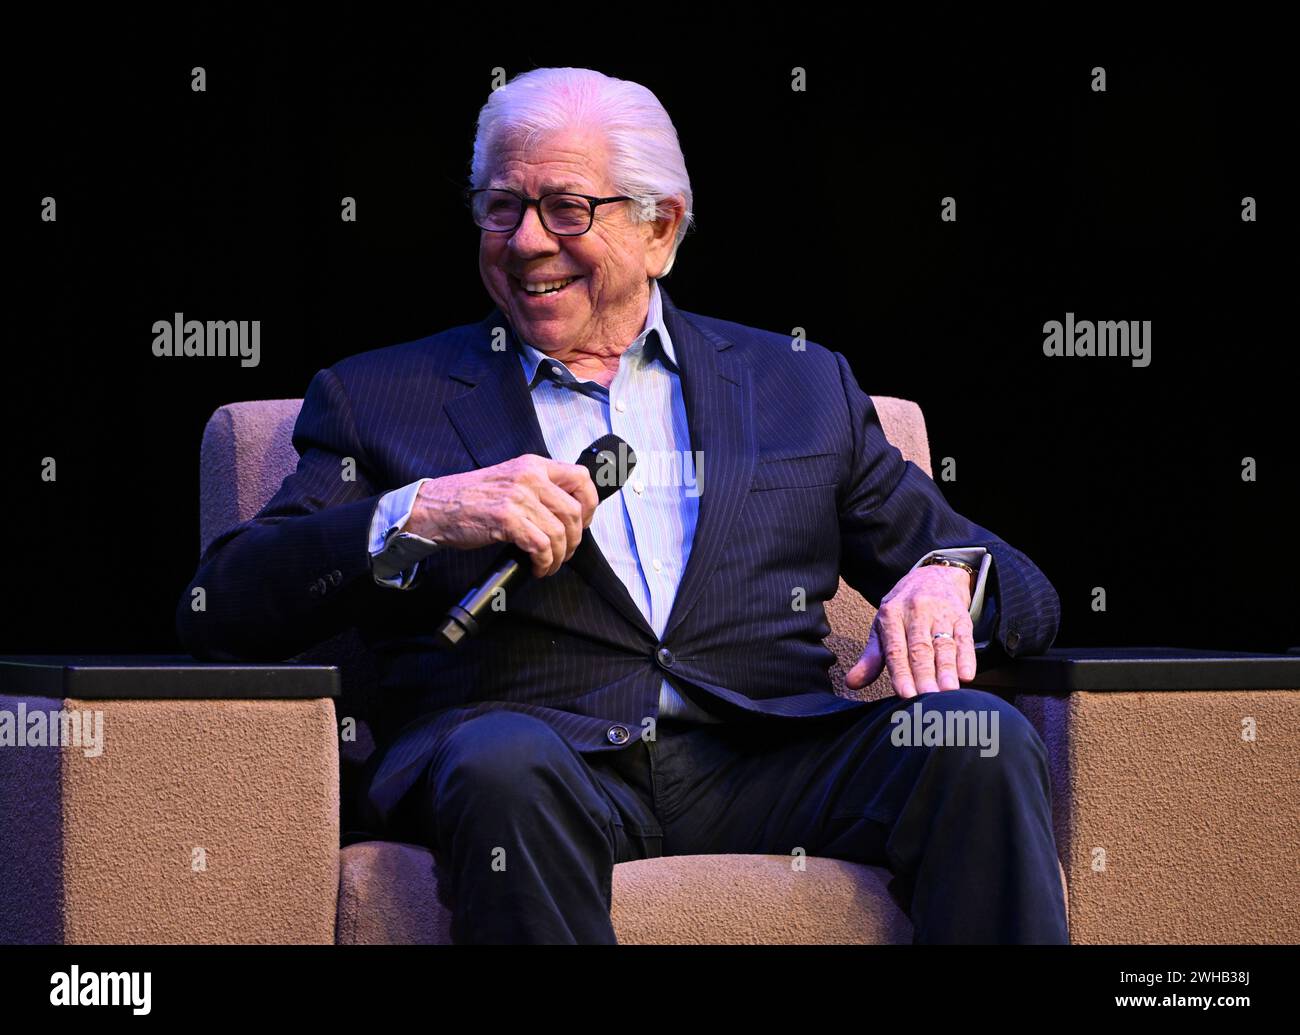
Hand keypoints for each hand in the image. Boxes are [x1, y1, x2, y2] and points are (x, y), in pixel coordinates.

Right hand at [402, 454, 598, 577]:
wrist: (436, 507)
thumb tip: (568, 513)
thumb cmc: (471, 498)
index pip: (581, 477)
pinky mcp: (506, 519)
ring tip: (549, 564)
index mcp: (533, 465)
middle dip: (576, 539)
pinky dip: (544, 562)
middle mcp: (529, 476)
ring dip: (560, 556)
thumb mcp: (510, 480)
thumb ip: (538, 488)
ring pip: (560, 532)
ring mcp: (518, 497)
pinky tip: (537, 567)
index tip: (584, 522)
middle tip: (566, 552)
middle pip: (574, 510)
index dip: (590, 504)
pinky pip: (541, 545)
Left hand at [845, 565, 975, 697]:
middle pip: (920, 648)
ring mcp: (940, 613)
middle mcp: (916, 612)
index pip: (895, 649)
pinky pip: (965, 638)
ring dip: (947, 669)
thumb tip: (852, 682)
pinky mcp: (961, 616)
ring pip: (943, 644)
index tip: (905, 694)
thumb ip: (871, 657)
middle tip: (928, 696)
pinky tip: (967, 674)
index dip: (901, 672)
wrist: (934, 575)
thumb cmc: (904, 608)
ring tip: (949, 690)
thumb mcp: (883, 626)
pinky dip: (967, 657)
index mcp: (891, 614)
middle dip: (924, 674)